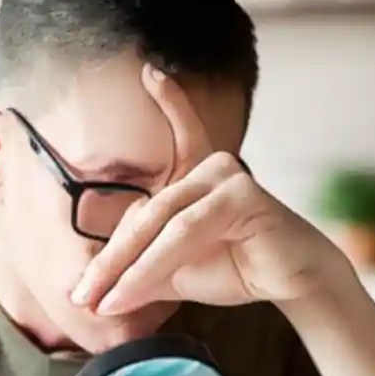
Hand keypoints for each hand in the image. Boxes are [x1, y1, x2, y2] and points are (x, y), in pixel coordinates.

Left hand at [71, 65, 349, 316]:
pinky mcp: (242, 197)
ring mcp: (227, 178)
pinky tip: (125, 293)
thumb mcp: (173, 272)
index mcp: (198, 178)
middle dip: (109, 260)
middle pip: (144, 213)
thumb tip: (93, 294)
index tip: (151, 72)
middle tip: (80, 296)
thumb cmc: (237, 270)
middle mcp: (213, 168)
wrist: (294, 286)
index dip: (172, 102)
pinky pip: (182, 233)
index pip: (179, 139)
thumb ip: (137, 273)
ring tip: (100, 303)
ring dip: (125, 270)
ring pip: (160, 224)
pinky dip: (149, 268)